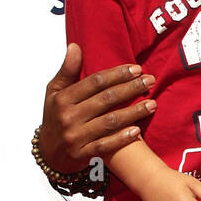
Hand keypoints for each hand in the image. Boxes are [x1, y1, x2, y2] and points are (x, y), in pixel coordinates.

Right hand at [41, 43, 155, 170]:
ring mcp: (75, 136)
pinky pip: (105, 145)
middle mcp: (68, 116)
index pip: (94, 82)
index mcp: (63, 98)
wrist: (48, 153)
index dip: (117, 74)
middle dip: (131, 89)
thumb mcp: (54, 92)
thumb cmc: (55, 117)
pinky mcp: (82, 154)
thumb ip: (67, 71)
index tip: (136, 69)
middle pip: (106, 99)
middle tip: (150, 81)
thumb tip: (75, 46)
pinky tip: (137, 130)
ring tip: (152, 104)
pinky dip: (121, 138)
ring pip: (109, 122)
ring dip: (133, 112)